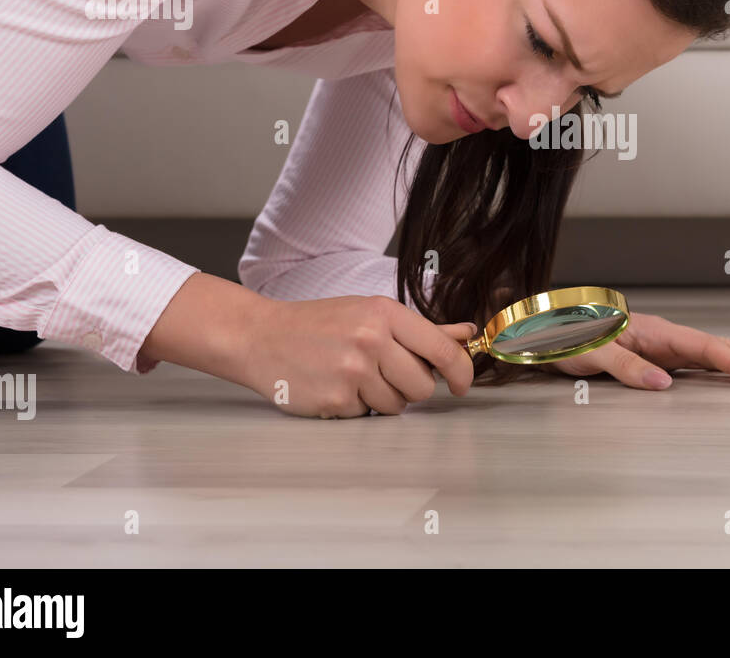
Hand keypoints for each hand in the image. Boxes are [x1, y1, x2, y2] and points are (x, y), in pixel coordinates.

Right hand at [241, 294, 476, 417]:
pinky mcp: (335, 400)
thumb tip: (468, 333)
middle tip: (386, 374)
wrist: (261, 337)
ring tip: (355, 376)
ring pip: (398, 405)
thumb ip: (423, 329)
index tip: (462, 385)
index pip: (442, 350)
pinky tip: (336, 386)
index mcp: (385, 313)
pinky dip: (356, 407)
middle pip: (423, 386)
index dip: (461, 372)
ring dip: (383, 398)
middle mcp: (371, 340)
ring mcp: (352, 371)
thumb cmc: (321, 324)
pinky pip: (368, 415)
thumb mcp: (371, 313)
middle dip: (412, 388)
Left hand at [540, 311, 729, 390]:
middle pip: (722, 348)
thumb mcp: (589, 353)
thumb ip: (624, 367)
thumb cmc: (563, 337)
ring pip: (716, 355)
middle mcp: (666, 337)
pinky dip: (728, 370)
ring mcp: (665, 347)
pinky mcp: (659, 358)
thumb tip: (664, 384)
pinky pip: (702, 364)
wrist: (543, 330)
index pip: (707, 348)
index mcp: (655, 332)